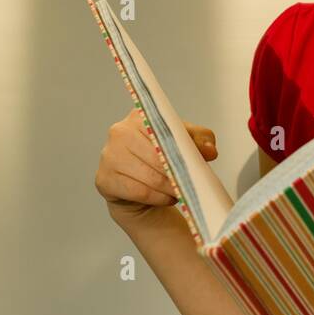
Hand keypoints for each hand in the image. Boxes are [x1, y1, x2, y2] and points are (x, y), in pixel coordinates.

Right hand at [94, 108, 217, 223]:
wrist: (137, 186)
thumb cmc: (160, 158)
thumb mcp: (184, 144)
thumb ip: (200, 140)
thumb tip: (210, 150)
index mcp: (138, 116)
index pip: (164, 132)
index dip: (183, 149)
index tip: (197, 161)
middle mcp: (119, 132)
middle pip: (157, 156)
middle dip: (177, 173)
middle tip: (189, 182)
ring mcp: (108, 156)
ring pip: (149, 177)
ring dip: (170, 188)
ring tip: (179, 191)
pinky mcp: (103, 179)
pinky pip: (138, 191)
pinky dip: (157, 198)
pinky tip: (165, 198)